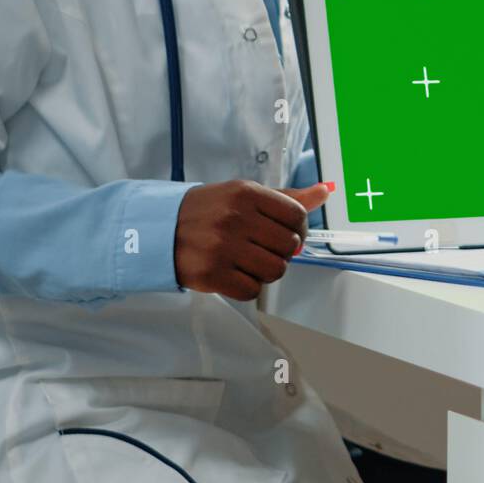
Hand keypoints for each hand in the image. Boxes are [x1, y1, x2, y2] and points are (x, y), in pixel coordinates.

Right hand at [174, 179, 329, 300]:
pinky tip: (234, 273)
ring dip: (266, 271)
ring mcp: (223, 246)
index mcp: (245, 193)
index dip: (299, 229)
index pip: (296, 215)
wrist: (159, 230)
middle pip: (289, 246)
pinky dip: (248, 286)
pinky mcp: (212, 274)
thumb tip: (323, 192)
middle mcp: (235, 217)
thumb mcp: (243, 195)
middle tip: (262, 248)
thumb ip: (286, 197)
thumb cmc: (206, 211)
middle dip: (281, 251)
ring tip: (248, 261)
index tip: (288, 233)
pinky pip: (253, 290)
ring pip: (275, 270)